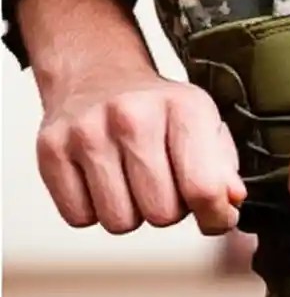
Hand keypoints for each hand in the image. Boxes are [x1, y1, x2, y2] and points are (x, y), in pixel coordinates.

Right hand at [35, 71, 245, 234]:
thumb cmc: (159, 110)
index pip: (203, 189)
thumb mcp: (205, 125)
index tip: (215, 216)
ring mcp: (87, 133)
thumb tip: (231, 200)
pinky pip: (79, 217)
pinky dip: (94, 210)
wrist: (98, 75)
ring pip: (119, 221)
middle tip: (165, 184)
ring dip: (132, 213)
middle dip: (170, 211)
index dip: (215, 217)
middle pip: (161, 214)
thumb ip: (224, 168)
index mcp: (183, 109)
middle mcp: (132, 117)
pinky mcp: (50, 149)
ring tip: (134, 181)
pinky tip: (103, 181)